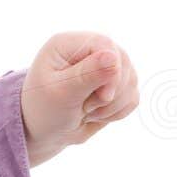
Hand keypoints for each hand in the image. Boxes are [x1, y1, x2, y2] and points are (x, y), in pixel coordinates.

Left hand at [20, 31, 139, 166]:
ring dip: (112, 105)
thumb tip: (113, 57)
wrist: (44, 132)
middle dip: (109, 93)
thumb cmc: (44, 110)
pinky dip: (117, 111)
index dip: (112, 71)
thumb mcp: (60, 94)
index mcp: (67, 44)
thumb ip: (86, 75)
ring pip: (131, 81)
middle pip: (123, 62)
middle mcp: (89, 50)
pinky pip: (133, 96)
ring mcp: (105, 66)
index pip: (105, 45)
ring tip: (84, 110)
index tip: (103, 96)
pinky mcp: (115, 84)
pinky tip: (95, 114)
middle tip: (82, 106)